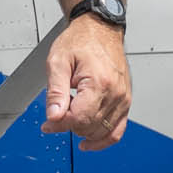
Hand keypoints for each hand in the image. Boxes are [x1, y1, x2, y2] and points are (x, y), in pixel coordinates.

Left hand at [40, 19, 129, 149]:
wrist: (100, 30)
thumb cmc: (80, 41)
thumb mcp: (58, 62)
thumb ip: (55, 91)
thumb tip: (54, 116)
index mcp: (99, 83)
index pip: (79, 118)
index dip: (59, 125)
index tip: (47, 124)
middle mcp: (116, 93)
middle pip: (90, 127)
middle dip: (68, 127)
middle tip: (54, 118)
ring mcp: (123, 99)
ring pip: (103, 132)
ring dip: (83, 132)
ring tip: (68, 120)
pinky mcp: (125, 101)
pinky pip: (117, 129)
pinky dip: (103, 139)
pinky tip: (88, 142)